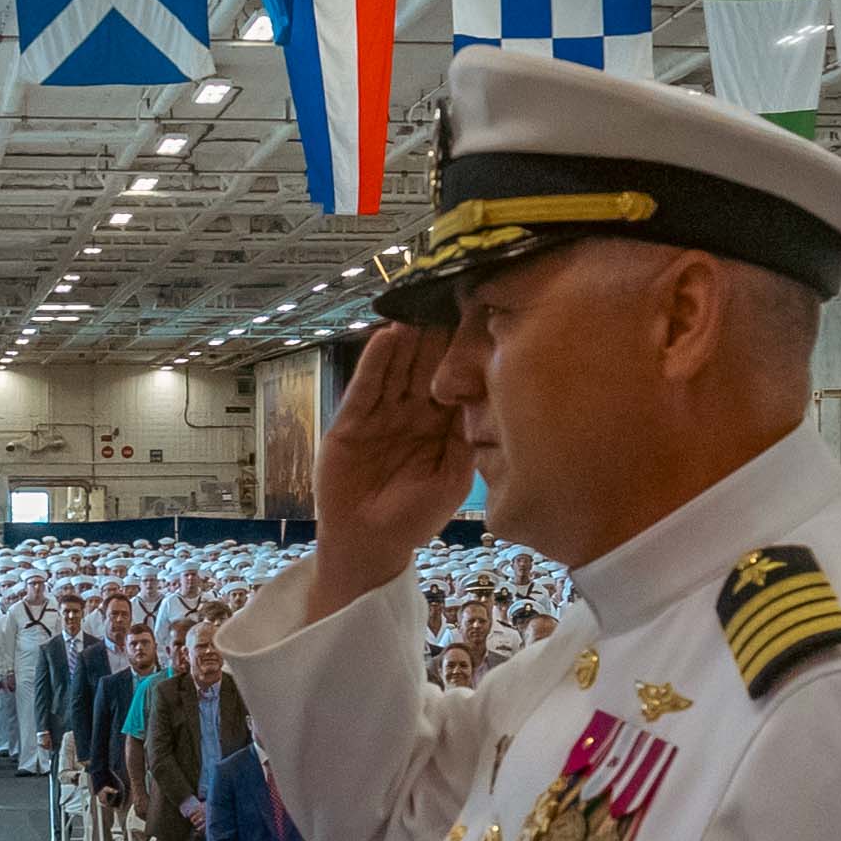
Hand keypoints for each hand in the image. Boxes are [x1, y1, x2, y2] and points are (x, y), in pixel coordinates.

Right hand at [310, 331, 474, 612]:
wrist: (368, 544)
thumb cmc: (415, 517)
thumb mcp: (454, 478)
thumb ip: (468, 440)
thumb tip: (489, 396)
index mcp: (440, 425)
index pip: (454, 379)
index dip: (464, 351)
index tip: (480, 317)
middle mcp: (411, 412)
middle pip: (425, 365)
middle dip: (437, 334)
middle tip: (449, 296)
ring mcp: (380, 414)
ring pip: (397, 368)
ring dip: (408, 338)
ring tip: (419, 306)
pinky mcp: (351, 421)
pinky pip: (366, 386)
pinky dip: (375, 361)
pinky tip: (387, 335)